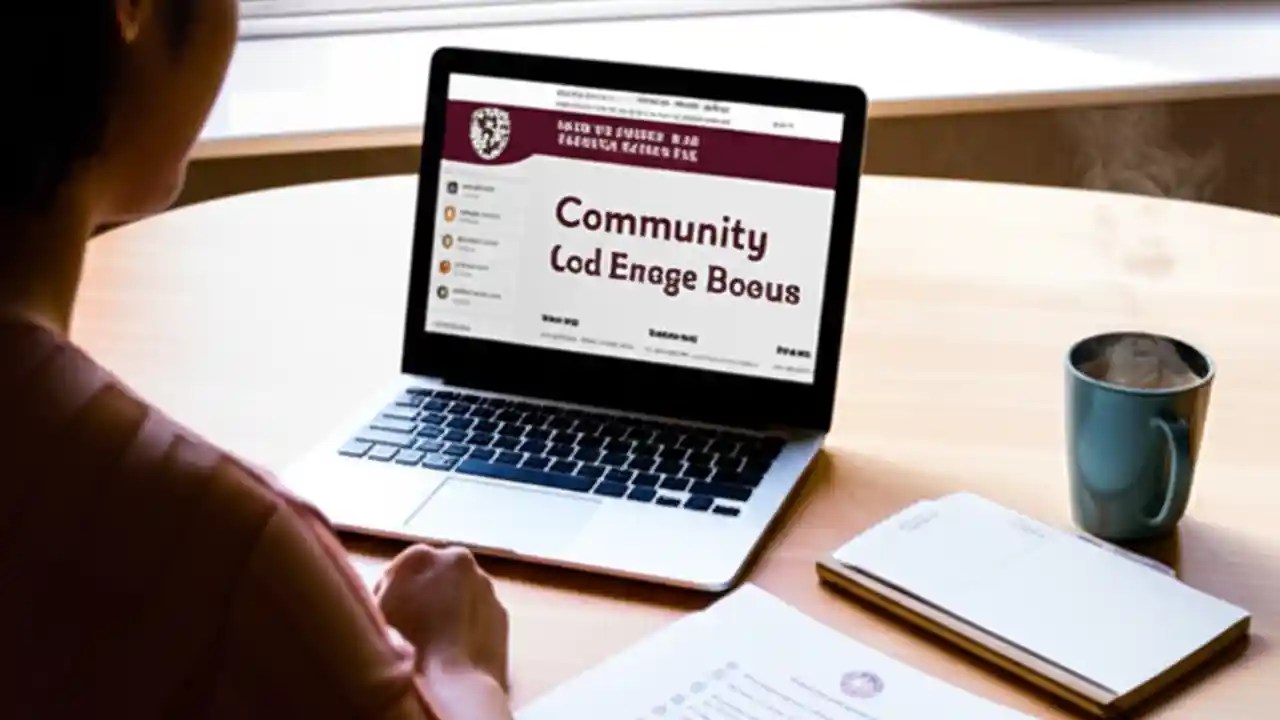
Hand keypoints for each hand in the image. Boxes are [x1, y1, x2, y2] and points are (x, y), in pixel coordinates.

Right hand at [376, 545, 511, 716]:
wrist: (455, 677)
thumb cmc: (407, 642)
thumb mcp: (379, 609)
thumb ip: (386, 588)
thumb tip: (393, 586)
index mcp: (421, 555)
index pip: (401, 569)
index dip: (393, 593)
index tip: (390, 614)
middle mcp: (458, 559)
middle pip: (436, 576)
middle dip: (427, 594)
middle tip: (414, 624)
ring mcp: (485, 584)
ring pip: (460, 593)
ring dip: (449, 608)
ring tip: (435, 638)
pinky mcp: (502, 611)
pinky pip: (479, 613)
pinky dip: (468, 624)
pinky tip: (456, 645)